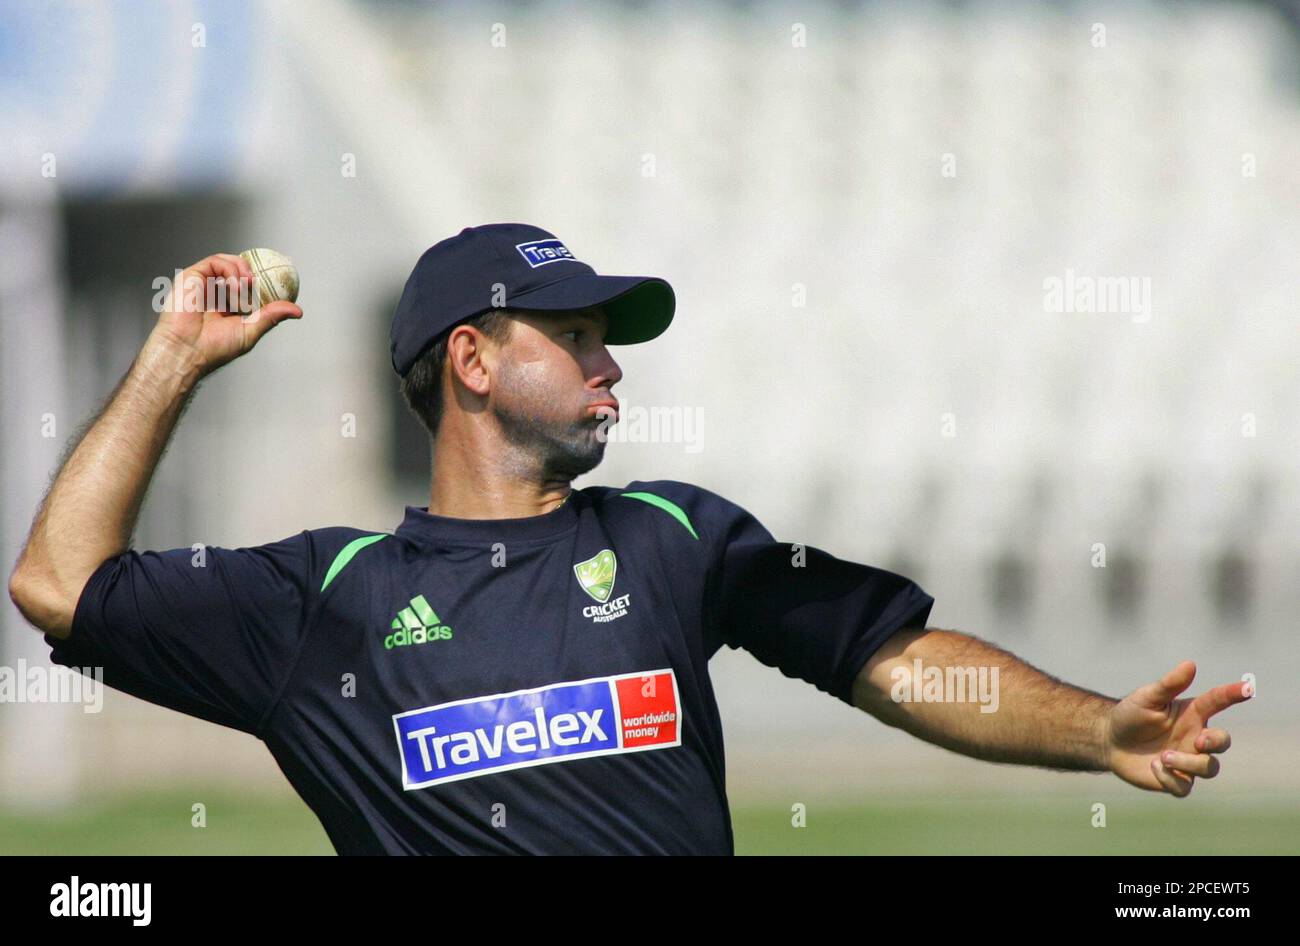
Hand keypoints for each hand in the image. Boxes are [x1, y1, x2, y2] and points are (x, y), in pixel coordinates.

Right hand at [154, 253, 301, 377]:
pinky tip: (235, 286)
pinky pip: (215, 261)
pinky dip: (230, 270)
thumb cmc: (214, 347)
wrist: (189, 350)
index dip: (261, 280)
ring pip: (227, 262)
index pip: (246, 285)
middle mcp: (214, 293)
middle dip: (253, 272)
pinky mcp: (192, 277)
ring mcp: (203, 284)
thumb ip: (271, 316)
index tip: (278, 279)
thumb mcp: (250, 330)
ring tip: (248, 285)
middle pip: (237, 270)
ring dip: (243, 270)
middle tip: (260, 283)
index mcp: (227, 306)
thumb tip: (297, 310)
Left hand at [1104, 660, 1250, 795]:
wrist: (1109, 741)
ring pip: (1209, 768)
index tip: (1247, 687)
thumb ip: (1169, 684)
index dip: (1233, 694)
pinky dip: (1169, 778)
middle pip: (1223, 742)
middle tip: (1198, 741)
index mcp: (1192, 714)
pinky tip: (1153, 766)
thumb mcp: (1147, 698)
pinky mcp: (1174, 780)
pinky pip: (1183, 787)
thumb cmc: (1131, 715)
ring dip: (1189, 763)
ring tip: (1164, 756)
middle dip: (1217, 742)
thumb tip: (1190, 664)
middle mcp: (1194, 738)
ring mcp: (1187, 761)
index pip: (1218, 701)